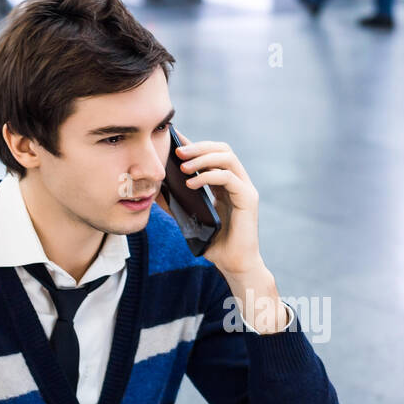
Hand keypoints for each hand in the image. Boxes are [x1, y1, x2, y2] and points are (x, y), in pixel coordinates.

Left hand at [172, 131, 263, 277]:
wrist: (233, 265)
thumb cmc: (215, 244)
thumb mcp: (190, 219)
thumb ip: (177, 203)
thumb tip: (155, 189)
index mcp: (226, 185)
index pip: (213, 155)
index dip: (194, 145)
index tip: (174, 139)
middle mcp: (238, 182)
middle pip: (222, 149)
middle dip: (198, 147)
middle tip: (177, 152)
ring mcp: (245, 189)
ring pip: (227, 158)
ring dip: (202, 158)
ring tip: (182, 167)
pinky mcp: (248, 199)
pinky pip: (229, 177)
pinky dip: (208, 176)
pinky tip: (191, 184)